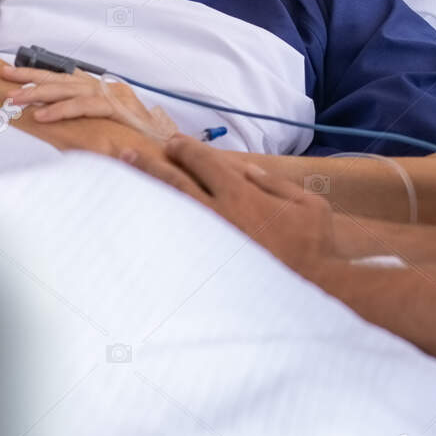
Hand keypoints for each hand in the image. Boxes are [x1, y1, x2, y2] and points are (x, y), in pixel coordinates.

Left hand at [1, 64, 181, 143]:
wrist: (171, 155)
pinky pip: (85, 107)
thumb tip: (51, 130)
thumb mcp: (104, 134)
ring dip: (40, 94)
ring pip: (71, 89)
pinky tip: (42, 117)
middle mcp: (107, 89)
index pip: (65, 80)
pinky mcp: (119, 109)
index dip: (37, 77)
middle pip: (63, 79)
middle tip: (3, 80)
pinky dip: (63, 110)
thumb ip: (82, 128)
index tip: (11, 77)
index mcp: (102, 92)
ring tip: (15, 100)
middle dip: (30, 79)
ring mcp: (114, 96)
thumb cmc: (138, 147)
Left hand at [120, 135, 339, 281]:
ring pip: (167, 209)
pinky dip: (151, 227)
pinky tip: (133, 221)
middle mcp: (217, 215)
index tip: (172, 142)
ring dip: (144, 189)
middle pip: (175, 181)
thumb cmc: (313, 248)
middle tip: (129, 154)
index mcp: (241, 195)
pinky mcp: (202, 268)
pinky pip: (170, 243)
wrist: (311, 293)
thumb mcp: (308, 205)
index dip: (186, 149)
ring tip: (121, 177)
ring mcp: (206, 242)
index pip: (204, 162)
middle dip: (152, 164)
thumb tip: (246, 168)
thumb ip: (274, 184)